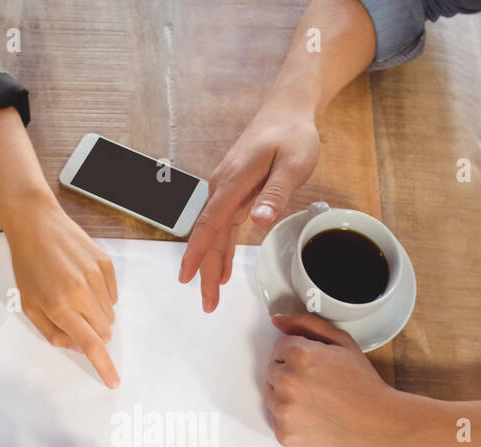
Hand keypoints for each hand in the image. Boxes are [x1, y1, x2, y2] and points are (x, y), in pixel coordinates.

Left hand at [4, 195, 120, 387]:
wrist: (36, 224)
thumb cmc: (28, 265)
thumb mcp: (29, 305)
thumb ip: (53, 332)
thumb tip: (78, 346)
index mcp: (60, 306)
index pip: (91, 345)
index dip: (104, 367)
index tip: (114, 381)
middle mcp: (81, 292)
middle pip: (104, 332)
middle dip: (94, 334)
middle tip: (75, 320)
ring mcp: (96, 276)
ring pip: (110, 315)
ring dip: (97, 315)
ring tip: (75, 296)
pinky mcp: (105, 264)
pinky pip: (113, 295)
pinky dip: (102, 297)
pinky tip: (83, 282)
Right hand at [179, 93, 319, 311]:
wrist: (287, 110)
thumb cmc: (292, 133)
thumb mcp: (293, 163)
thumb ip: (275, 193)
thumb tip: (258, 220)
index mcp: (233, 182)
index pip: (209, 224)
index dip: (197, 253)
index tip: (188, 278)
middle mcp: (223, 187)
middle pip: (208, 235)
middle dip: (205, 270)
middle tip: (207, 303)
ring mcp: (227, 190)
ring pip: (214, 233)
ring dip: (212, 263)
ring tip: (212, 294)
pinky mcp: (234, 191)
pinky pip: (222, 226)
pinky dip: (221, 248)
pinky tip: (223, 268)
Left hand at [264, 313, 401, 446]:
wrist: (379, 427)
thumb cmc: (364, 386)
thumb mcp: (343, 343)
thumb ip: (307, 325)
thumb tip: (278, 321)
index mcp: (299, 354)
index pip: (280, 347)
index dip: (300, 357)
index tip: (317, 368)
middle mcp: (286, 381)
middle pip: (273, 371)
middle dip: (291, 376)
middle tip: (320, 387)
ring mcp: (283, 410)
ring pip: (273, 397)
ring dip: (289, 398)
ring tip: (319, 404)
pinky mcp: (284, 435)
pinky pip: (278, 421)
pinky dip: (292, 421)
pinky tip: (315, 420)